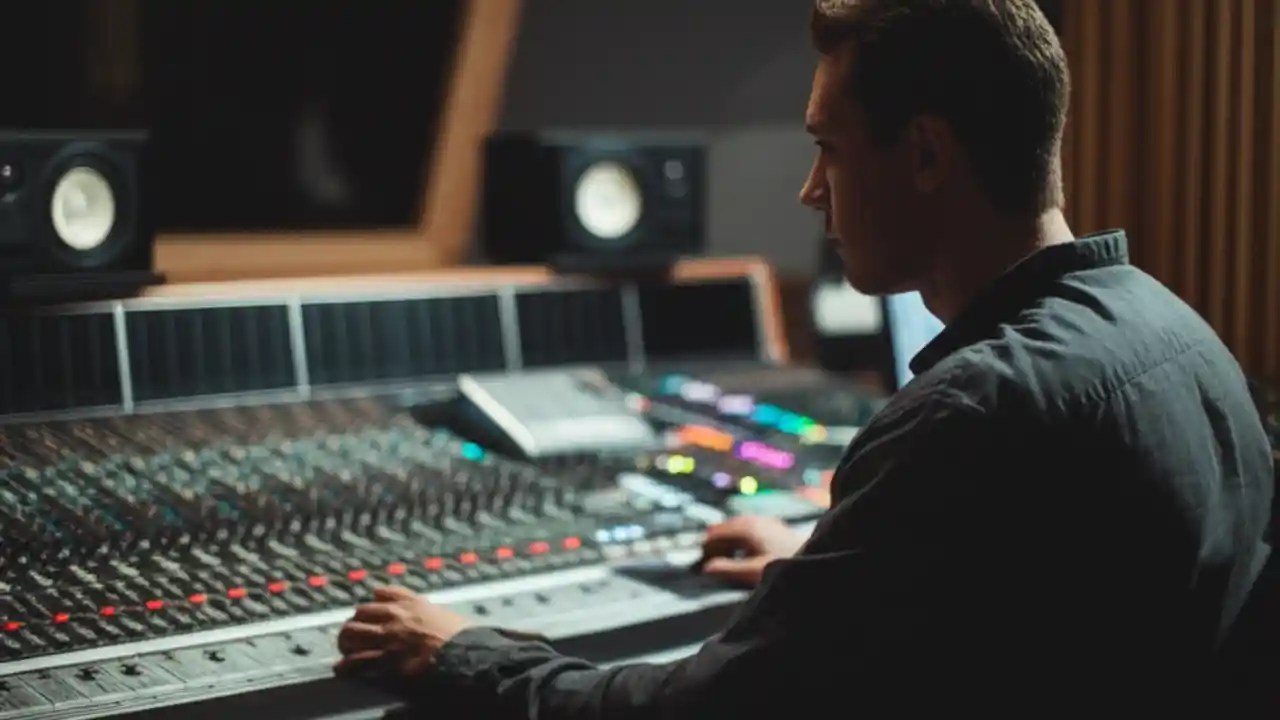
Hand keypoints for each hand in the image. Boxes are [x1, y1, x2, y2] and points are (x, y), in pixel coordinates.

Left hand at [334, 586, 475, 678]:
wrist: (463, 652)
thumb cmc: (460, 635)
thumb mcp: (443, 613)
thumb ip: (428, 611)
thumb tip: (426, 615)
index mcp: (411, 602)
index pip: (381, 594)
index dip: (374, 604)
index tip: (371, 612)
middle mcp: (394, 615)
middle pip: (360, 612)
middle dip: (355, 623)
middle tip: (354, 635)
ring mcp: (387, 636)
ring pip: (351, 633)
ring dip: (346, 641)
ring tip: (346, 650)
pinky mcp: (383, 658)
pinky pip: (355, 660)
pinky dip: (346, 665)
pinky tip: (342, 668)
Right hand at [699, 515, 804, 586]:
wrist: (818, 556)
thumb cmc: (785, 563)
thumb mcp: (752, 572)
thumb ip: (727, 569)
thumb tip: (705, 568)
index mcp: (745, 527)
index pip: (714, 533)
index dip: (705, 549)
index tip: (702, 565)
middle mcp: (753, 519)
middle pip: (724, 529)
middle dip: (716, 546)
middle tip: (713, 566)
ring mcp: (764, 521)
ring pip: (736, 529)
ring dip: (729, 545)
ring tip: (729, 563)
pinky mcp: (773, 527)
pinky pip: (748, 531)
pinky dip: (741, 542)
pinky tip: (747, 557)